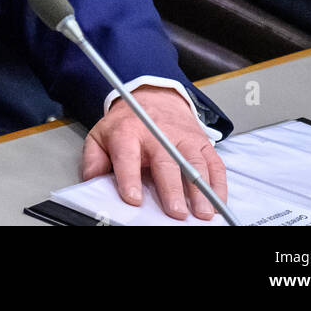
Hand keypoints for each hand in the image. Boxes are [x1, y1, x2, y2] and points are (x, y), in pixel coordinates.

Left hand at [82, 86, 227, 220]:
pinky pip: (214, 163)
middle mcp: (157, 133)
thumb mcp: (101, 135)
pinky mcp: (202, 142)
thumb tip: (92, 182)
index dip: (129, 177)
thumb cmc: (128, 124)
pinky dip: (218, 184)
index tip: (133, 198)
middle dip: (171, 189)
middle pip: (166, 161)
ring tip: (202, 212)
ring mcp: (183, 137)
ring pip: (194, 163)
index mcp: (128, 132)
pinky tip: (217, 201)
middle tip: (175, 212)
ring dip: (200, 190)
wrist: (153, 97)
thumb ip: (94, 160)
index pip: (127, 155)